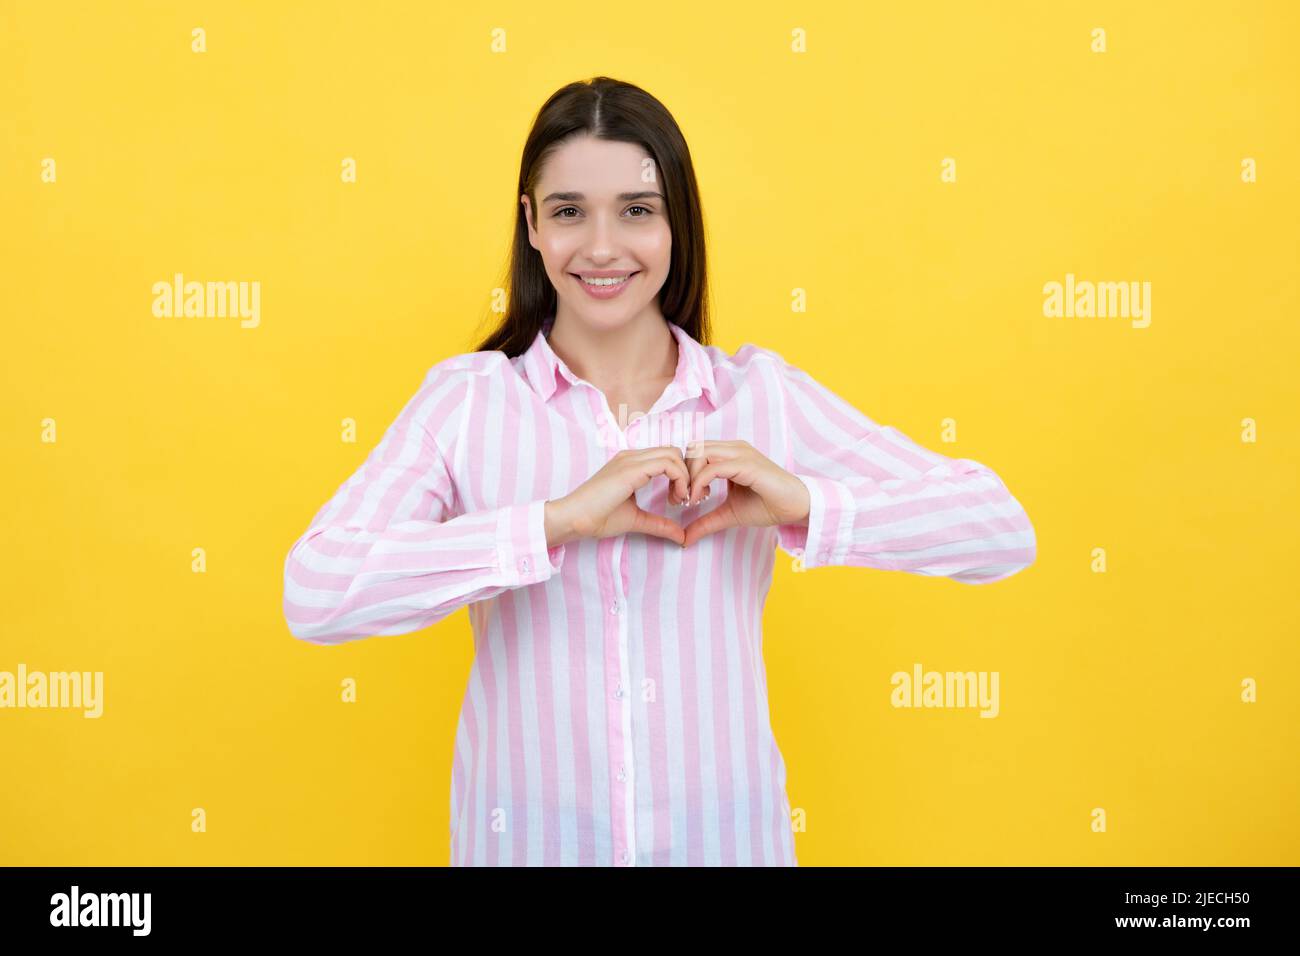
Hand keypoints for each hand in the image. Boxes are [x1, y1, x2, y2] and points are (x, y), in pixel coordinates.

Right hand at [545, 446, 690, 547]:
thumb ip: (659, 524)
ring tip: (680, 500)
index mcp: (631, 463)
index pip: (666, 457)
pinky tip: (676, 499)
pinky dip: (680, 479)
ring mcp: (631, 460)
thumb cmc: (598, 517)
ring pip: (673, 454)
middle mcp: (632, 456)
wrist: (574, 518)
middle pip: (674, 451)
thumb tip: (681, 535)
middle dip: (687, 473)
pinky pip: (667, 464)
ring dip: (685, 477)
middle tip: (683, 499)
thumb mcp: (636, 520)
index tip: (680, 500)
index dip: (680, 476)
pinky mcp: (631, 469)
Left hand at [679, 440, 810, 548]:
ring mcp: (740, 453)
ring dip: (689, 477)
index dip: (682, 473)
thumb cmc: (767, 505)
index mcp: (729, 454)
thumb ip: (705, 522)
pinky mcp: (746, 464)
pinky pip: (713, 468)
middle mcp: (733, 448)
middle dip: (682, 473)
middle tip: (683, 499)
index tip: (682, 499)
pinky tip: (699, 499)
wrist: (796, 507)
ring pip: (699, 453)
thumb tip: (683, 538)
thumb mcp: (729, 514)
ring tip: (693, 499)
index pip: (694, 452)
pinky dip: (700, 483)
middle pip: (692, 449)